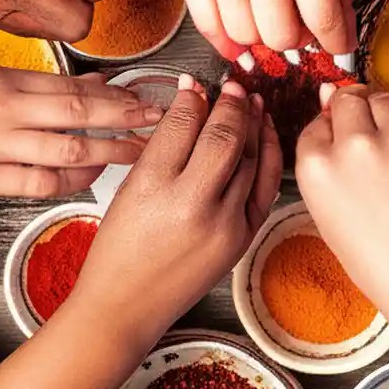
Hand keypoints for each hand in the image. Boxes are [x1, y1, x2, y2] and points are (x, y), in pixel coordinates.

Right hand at [0, 67, 157, 196]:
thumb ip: (28, 86)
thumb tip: (82, 89)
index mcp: (1, 78)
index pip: (72, 85)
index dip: (115, 93)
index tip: (145, 97)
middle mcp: (1, 108)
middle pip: (80, 113)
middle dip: (127, 119)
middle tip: (161, 123)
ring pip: (69, 148)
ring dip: (111, 152)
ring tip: (140, 153)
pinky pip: (40, 181)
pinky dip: (72, 179)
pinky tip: (92, 177)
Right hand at [74, 77, 281, 346]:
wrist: (126, 305)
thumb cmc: (120, 249)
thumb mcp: (129, 189)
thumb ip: (162, 146)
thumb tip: (190, 103)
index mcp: (152, 186)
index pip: (183, 123)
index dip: (194, 96)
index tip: (196, 84)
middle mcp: (191, 203)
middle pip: (224, 136)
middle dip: (232, 103)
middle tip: (232, 87)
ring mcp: (223, 223)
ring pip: (250, 157)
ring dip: (253, 123)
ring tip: (252, 102)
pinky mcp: (242, 237)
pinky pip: (265, 186)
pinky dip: (269, 155)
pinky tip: (265, 134)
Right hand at [172, 0, 358, 58]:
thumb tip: (345, 24)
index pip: (325, 21)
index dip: (336, 43)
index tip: (336, 44)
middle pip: (282, 38)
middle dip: (297, 38)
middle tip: (298, 21)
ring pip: (246, 37)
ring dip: (262, 36)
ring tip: (267, 13)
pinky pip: (208, 26)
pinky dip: (226, 40)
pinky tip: (238, 34)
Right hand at [295, 86, 388, 315]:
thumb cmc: (376, 258)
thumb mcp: (328, 212)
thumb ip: (323, 157)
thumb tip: (328, 97)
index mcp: (316, 168)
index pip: (317, 122)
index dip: (334, 131)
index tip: (346, 147)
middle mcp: (353, 148)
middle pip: (350, 101)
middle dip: (360, 115)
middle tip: (374, 142)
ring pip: (388, 99)